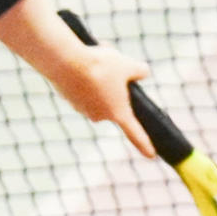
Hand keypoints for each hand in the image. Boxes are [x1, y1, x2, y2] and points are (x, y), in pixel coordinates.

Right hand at [0, 0, 155, 158]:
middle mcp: (100, 116)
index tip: (152, 155)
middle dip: (116, 84)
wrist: (65, 60)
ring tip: (96, 60)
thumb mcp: (127, 64)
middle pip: (115, 100)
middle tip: (114, 65)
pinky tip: (82, 62)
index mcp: (118, 113)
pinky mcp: (69, 99)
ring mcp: (82, 109)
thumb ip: (140, 71)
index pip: (136, 133)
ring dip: (100, 78)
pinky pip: (83, 87)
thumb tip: (142, 73)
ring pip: (98, 92)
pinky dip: (86, 77)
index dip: (145, 144)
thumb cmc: (100, 65)